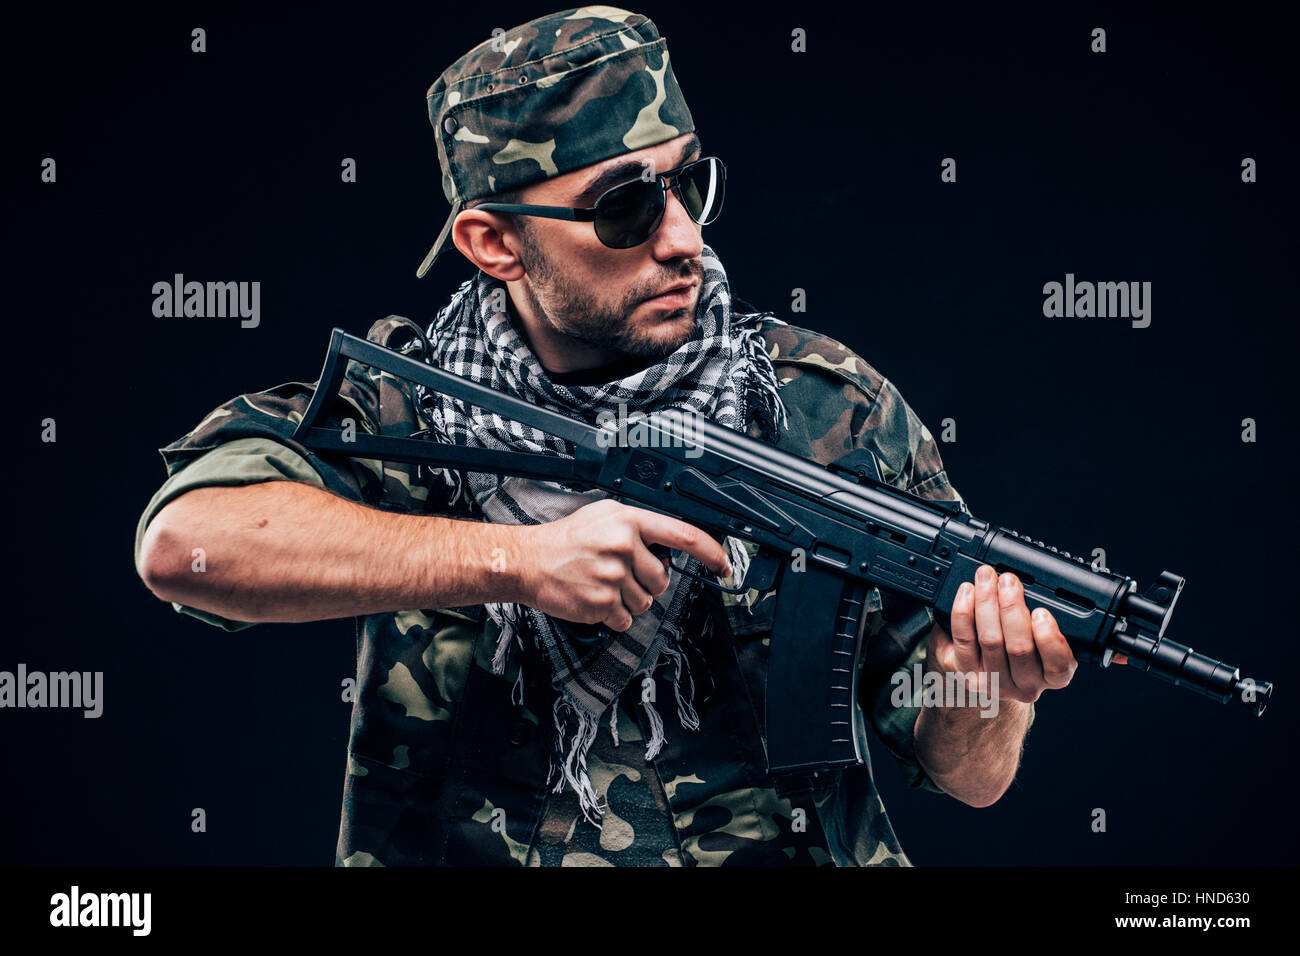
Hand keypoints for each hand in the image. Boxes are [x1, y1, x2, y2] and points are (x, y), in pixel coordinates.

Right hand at [516, 499, 731, 631]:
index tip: (724, 565)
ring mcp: (613, 576)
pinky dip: (614, 615)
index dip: (711, 552)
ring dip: (629, 600)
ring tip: (603, 583)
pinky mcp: (602, 602)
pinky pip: (625, 619)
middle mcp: (623, 546)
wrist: (528, 560)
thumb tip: (669, 548)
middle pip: (662, 579)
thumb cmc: (566, 539)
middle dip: (647, 582)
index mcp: (629, 521)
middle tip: (620, 573)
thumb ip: (639, 527)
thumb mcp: (604, 516)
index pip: (684, 535)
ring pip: (645, 602)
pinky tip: (596, 598)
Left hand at [928, 563, 1077, 702]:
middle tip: (1008, 581)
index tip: (1041, 612)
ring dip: (987, 603)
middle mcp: (1025, 685)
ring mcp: (994, 683)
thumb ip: (1042, 621)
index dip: (1049, 638)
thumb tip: (1033, 588)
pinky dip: (964, 612)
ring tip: (987, 579)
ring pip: (990, 641)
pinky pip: (964, 640)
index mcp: (1051, 675)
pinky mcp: (968, 674)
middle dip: (1012, 607)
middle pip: (1019, 648)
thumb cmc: (1018, 649)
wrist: (986, 677)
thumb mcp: (1041, 639)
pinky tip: (967, 593)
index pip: (1058, 665)